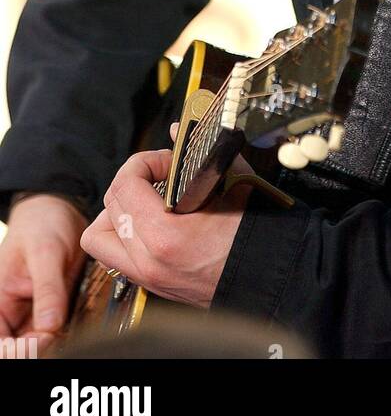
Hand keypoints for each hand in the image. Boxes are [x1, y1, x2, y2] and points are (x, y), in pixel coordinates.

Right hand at [0, 195, 87, 354]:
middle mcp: (12, 313)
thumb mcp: (45, 252)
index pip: (1, 343)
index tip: (42, 338)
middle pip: (21, 347)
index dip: (19, 349)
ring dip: (54, 341)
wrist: (61, 209)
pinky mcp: (53, 310)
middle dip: (38, 347)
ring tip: (66, 323)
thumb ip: (47, 289)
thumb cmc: (42, 223)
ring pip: (40, 343)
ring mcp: (33, 313)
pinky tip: (74, 323)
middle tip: (57, 335)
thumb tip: (49, 326)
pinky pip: (57, 331)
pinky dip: (66, 332)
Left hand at [79, 125, 253, 308]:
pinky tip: (152, 223)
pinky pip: (118, 256)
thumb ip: (199, 152)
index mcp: (165, 235)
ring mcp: (147, 276)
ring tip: (144, 201)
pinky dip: (126, 235)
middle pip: (109, 207)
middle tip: (161, 175)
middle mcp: (148, 261)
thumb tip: (177, 131)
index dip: (145, 162)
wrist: (266, 276)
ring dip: (117, 213)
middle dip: (132, 181)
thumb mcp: (232, 182)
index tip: (168, 162)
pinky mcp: (152, 284)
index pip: (125, 184)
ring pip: (100, 238)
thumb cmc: (254, 236)